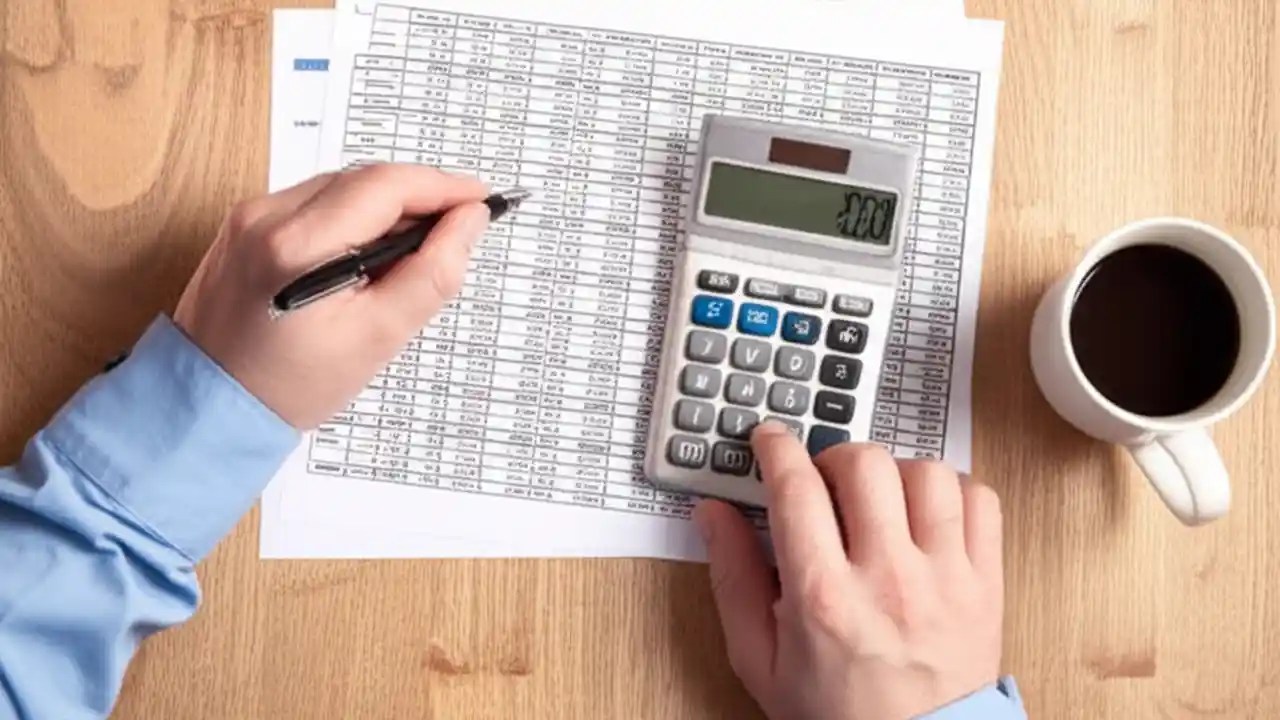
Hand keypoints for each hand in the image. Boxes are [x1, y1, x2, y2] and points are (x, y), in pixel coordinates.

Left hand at [174, 164, 488, 428]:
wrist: (210, 406)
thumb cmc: (292, 385)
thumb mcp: (378, 337)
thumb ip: (432, 273)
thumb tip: (469, 221)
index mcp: (297, 244)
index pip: (386, 186)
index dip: (442, 186)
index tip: (480, 200)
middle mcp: (265, 217)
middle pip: (364, 179)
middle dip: (418, 196)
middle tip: (457, 230)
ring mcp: (248, 217)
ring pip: (341, 187)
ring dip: (386, 207)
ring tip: (413, 252)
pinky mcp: (243, 226)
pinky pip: (314, 203)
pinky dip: (352, 217)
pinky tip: (368, 255)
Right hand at [693, 422, 1003, 719]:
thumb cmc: (836, 714)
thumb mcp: (759, 658)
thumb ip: (733, 579)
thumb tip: (713, 514)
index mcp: (822, 598)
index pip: (796, 487)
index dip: (777, 448)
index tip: (770, 440)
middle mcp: (888, 579)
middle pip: (864, 464)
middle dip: (833, 456)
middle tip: (823, 481)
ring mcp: (945, 578)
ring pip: (927, 472)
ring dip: (895, 473)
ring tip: (878, 500)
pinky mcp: (986, 583)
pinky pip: (981, 500)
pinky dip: (952, 491)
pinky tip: (925, 514)